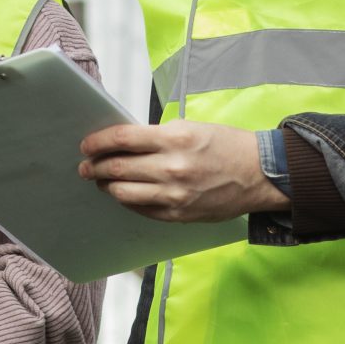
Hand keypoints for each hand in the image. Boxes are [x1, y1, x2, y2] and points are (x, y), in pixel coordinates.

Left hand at [79, 121, 284, 222]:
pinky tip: (124, 194)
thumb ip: (156, 136)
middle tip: (85, 166)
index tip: (86, 145)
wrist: (259, 175)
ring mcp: (174, 195)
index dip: (97, 142)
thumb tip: (123, 142)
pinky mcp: (178, 215)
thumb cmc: (225, 146)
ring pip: (123, 192)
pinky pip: (141, 209)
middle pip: (116, 168)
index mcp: (174, 139)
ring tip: (101, 181)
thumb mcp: (190, 128)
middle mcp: (171, 168)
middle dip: (94, 167)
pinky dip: (127, 201)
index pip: (121, 139)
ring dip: (106, 186)